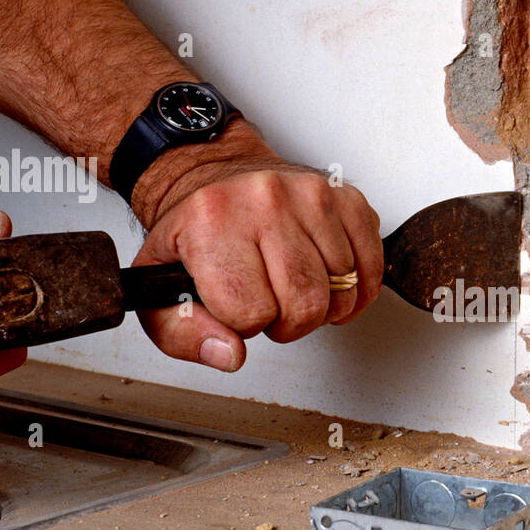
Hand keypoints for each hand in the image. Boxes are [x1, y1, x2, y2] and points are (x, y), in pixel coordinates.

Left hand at [130, 150, 383, 370]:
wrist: (217, 175)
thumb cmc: (195, 232)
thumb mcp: (160, 286)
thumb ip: (181, 333)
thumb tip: (229, 354)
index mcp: (211, 221)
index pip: (250, 313)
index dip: (244, 324)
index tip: (236, 305)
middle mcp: (264, 200)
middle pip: (305, 305)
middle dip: (289, 323)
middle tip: (271, 305)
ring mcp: (311, 195)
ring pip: (343, 290)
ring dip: (323, 305)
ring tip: (294, 288)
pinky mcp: (346, 197)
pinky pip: (370, 267)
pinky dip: (356, 289)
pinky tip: (328, 282)